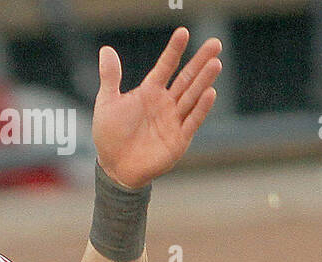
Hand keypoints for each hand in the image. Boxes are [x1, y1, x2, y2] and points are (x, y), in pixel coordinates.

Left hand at [93, 28, 221, 188]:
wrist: (114, 169)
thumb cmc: (110, 136)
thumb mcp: (106, 104)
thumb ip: (110, 77)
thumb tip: (106, 50)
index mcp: (150, 92)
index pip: (165, 66)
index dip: (174, 50)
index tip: (183, 33)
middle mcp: (166, 103)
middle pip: (186, 78)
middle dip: (200, 61)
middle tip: (215, 43)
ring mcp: (174, 120)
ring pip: (192, 96)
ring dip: (204, 81)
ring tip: (215, 64)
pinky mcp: (179, 139)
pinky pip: (192, 121)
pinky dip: (201, 108)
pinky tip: (210, 93)